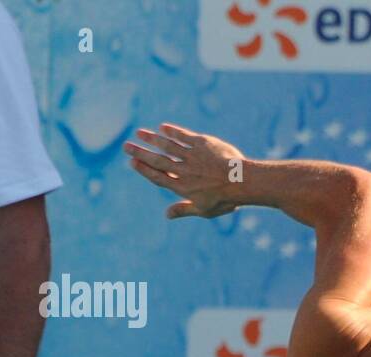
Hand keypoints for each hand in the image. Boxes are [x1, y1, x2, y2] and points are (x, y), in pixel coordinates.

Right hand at [125, 124, 245, 219]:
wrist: (244, 181)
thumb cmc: (226, 199)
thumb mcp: (205, 210)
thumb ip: (184, 210)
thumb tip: (167, 215)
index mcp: (184, 187)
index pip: (159, 178)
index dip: (144, 170)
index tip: (132, 162)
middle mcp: (185, 170)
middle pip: (158, 161)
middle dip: (141, 153)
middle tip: (126, 146)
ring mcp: (193, 156)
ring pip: (168, 146)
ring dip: (152, 139)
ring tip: (139, 133)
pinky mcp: (203, 144)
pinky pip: (184, 136)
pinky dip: (173, 132)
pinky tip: (163, 127)